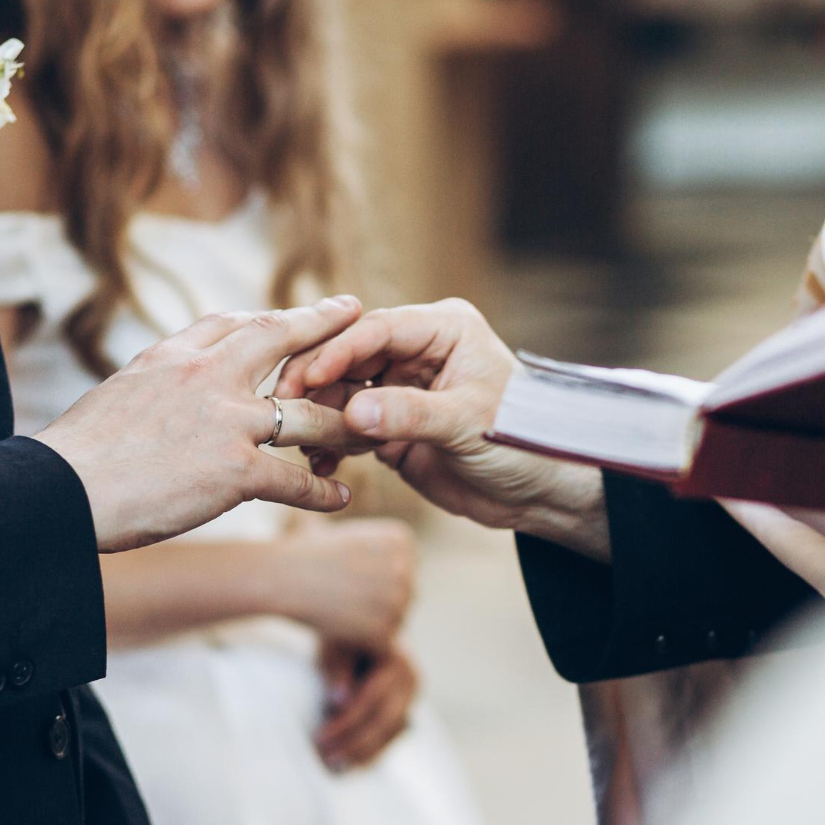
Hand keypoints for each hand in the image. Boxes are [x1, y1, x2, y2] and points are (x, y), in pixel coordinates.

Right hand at [36, 297, 375, 552]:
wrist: (59, 490)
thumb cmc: (76, 455)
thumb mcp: (117, 395)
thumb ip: (155, 383)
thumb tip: (164, 389)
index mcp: (173, 358)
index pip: (232, 323)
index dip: (270, 319)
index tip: (294, 314)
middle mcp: (206, 378)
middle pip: (281, 340)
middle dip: (325, 326)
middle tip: (357, 315)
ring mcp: (226, 423)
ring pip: (308, 415)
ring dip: (345, 423)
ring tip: (373, 429)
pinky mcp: (234, 471)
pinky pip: (295, 478)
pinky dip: (323, 491)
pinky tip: (343, 497)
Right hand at [273, 518, 417, 648]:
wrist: (283, 576)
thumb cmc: (309, 555)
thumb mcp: (356, 537)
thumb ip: (385, 553)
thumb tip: (404, 569)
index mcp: (401, 540)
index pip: (403, 571)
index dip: (375, 580)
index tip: (347, 572)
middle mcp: (405, 568)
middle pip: (404, 597)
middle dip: (377, 603)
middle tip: (341, 596)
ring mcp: (397, 599)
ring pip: (395, 622)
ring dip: (371, 624)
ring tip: (339, 610)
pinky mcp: (383, 630)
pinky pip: (382, 644)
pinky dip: (362, 642)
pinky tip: (339, 627)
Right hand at [276, 299, 609, 560]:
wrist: (540, 494)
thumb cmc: (523, 443)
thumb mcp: (468, 424)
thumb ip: (410, 415)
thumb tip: (352, 413)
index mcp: (443, 330)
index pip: (376, 329)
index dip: (336, 351)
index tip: (304, 377)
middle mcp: (418, 353)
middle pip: (350, 358)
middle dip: (318, 384)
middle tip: (284, 408)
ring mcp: (403, 390)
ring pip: (344, 394)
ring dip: (322, 417)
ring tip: (305, 444)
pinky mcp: (394, 428)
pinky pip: (351, 429)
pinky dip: (334, 445)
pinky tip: (322, 466)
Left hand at [315, 642, 418, 770]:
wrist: (368, 628)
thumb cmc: (344, 637)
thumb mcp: (335, 647)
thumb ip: (337, 670)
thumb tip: (340, 702)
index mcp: (396, 659)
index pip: (370, 699)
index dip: (345, 723)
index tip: (320, 738)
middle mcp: (411, 678)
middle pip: (386, 720)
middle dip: (356, 744)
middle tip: (328, 760)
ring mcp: (413, 694)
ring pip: (393, 732)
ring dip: (365, 752)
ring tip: (337, 766)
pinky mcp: (407, 707)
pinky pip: (393, 735)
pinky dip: (374, 750)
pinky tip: (353, 763)